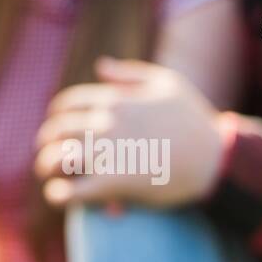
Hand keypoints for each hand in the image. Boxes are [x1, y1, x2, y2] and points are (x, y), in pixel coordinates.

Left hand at [34, 57, 226, 207]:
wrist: (215, 159)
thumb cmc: (194, 119)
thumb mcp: (166, 83)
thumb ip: (130, 73)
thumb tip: (100, 66)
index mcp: (114, 100)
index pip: (67, 104)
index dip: (56, 116)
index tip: (57, 126)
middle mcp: (105, 124)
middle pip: (56, 131)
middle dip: (46, 143)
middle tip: (48, 154)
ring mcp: (108, 153)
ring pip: (57, 159)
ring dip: (46, 167)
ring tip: (48, 175)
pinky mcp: (114, 184)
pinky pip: (73, 191)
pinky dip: (58, 194)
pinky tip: (56, 195)